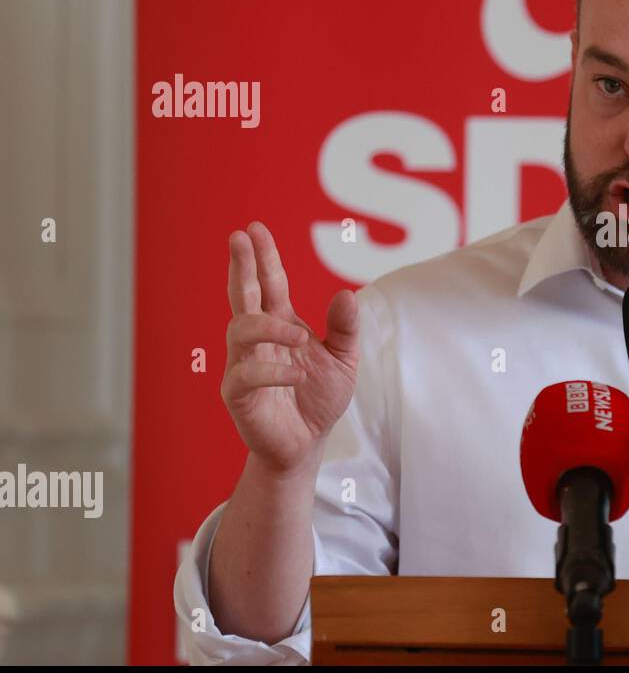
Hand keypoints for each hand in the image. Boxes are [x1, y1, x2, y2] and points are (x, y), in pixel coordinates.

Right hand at [220, 221, 360, 475]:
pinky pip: (244, 374)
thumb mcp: (344, 360)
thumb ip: (345, 328)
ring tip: (300, 338)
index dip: (262, 257)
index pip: (269, 284)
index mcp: (280, 324)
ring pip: (240, 330)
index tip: (254, 228)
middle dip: (241, 266)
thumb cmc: (319, 398)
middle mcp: (257, 340)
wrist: (307, 444)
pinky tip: (295, 376)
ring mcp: (243, 364)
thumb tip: (346, 293)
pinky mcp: (238, 395)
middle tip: (238, 237)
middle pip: (242, 296)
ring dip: (270, 327)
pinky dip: (271, 371)